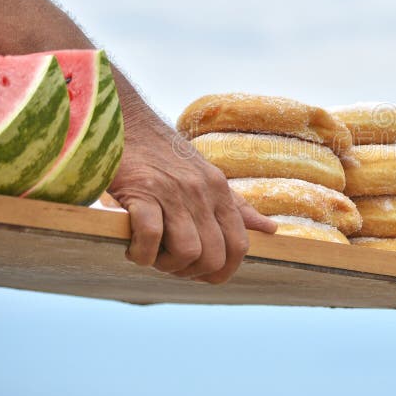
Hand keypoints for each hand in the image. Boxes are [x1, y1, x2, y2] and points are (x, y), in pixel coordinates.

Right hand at [108, 122, 276, 283]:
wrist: (125, 122)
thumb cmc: (163, 155)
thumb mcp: (207, 177)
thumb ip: (237, 207)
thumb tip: (270, 229)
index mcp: (220, 191)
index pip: (240, 246)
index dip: (221, 270)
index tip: (198, 272)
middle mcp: (203, 192)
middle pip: (214, 256)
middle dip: (190, 272)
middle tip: (168, 262)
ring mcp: (174, 191)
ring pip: (188, 252)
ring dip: (166, 265)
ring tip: (150, 254)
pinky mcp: (142, 191)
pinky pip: (151, 237)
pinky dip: (141, 253)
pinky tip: (131, 247)